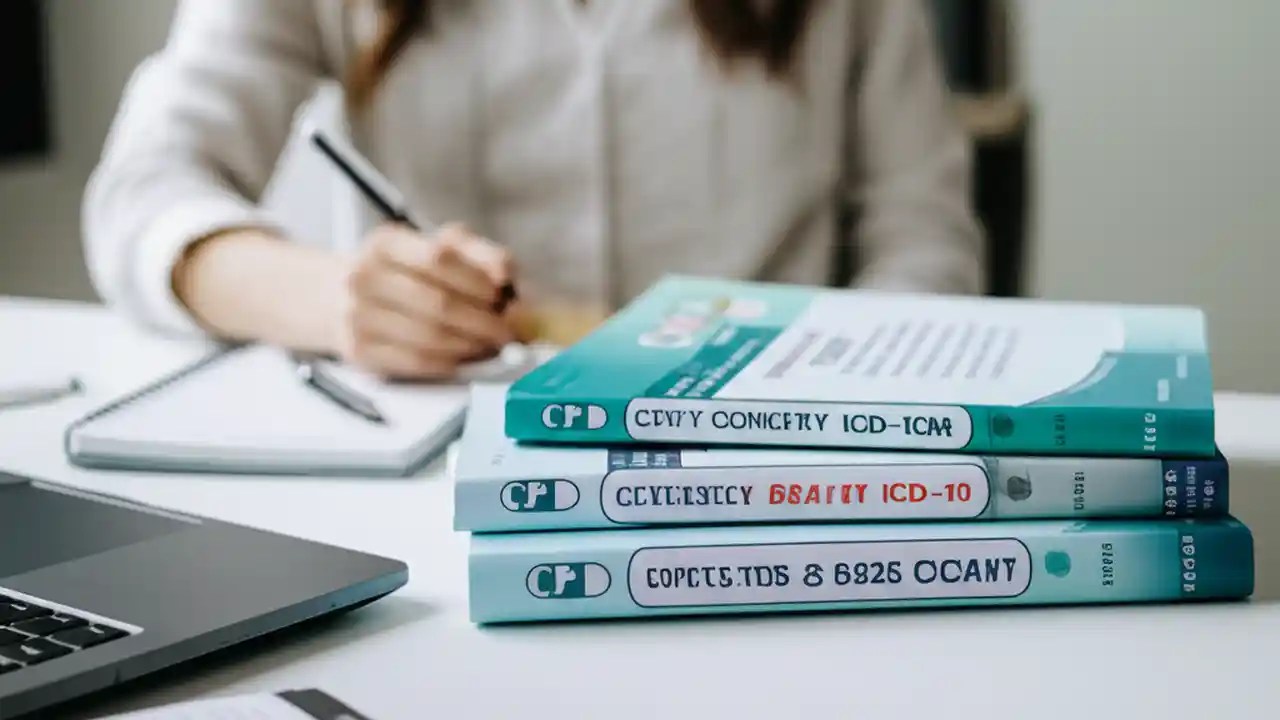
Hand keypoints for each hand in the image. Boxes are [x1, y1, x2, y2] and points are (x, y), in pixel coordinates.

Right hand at [336, 222, 514, 379]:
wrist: (337, 297)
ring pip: (430, 336)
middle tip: (505, 331)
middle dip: (482, 321)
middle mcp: (364, 276)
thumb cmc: (401, 273)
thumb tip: (505, 272)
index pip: (439, 257)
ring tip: (487, 344)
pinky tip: (460, 357)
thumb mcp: (435, 248)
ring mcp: (356, 315)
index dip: (477, 280)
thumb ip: (478, 253)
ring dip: (469, 345)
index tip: (502, 296)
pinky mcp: (358, 350)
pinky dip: (447, 362)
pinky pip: (414, 361)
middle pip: (438, 302)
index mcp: (385, 243)